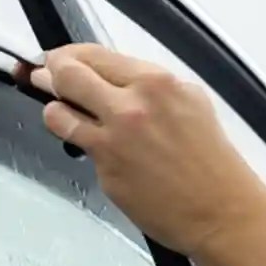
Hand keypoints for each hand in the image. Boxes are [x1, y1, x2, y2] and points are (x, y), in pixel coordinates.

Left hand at [19, 44, 265, 256]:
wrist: (221, 210)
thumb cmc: (211, 160)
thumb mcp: (189, 102)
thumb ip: (147, 86)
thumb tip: (109, 78)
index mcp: (155, 83)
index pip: (95, 56)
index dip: (70, 55)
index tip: (60, 58)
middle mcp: (130, 107)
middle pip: (66, 76)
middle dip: (49, 72)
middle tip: (44, 75)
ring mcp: (113, 141)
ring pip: (57, 113)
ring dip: (54, 109)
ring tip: (61, 111)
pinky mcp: (105, 171)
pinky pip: (79, 148)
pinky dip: (80, 143)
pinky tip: (93, 146)